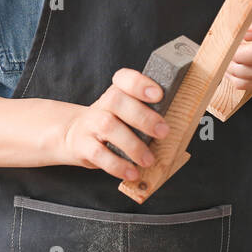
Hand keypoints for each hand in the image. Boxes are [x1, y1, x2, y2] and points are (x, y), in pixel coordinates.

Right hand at [60, 67, 170, 181]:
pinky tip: (131, 172)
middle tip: (163, 132)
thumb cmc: (113, 124)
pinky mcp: (83, 145)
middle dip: (143, 117)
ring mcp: (91, 124)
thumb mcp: (125, 113)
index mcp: (117, 92)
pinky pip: (99, 154)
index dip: (140, 84)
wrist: (74, 135)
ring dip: (133, 145)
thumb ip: (145, 113)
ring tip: (148, 159)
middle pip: (117, 101)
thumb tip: (176, 125)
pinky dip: (117, 165)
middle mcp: (102, 105)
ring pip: (109, 127)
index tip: (158, 94)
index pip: (124, 79)